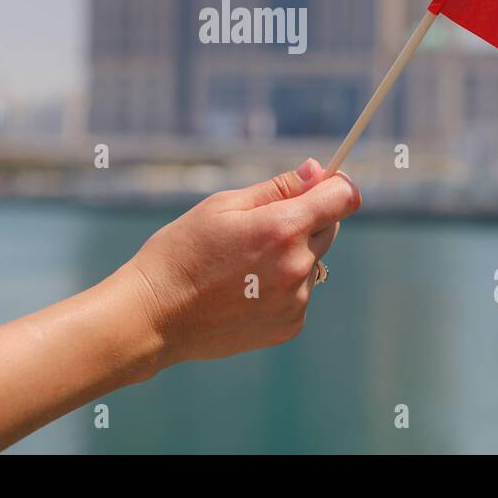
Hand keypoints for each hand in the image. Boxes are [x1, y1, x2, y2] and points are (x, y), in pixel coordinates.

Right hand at [124, 158, 360, 367]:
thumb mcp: (223, 206)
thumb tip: (317, 170)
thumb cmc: (182, 251)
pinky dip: (282, 287)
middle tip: (259, 226)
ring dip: (292, 256)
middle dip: (306, 220)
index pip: (342, 199)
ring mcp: (296, 301)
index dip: (336, 186)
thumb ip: (278, 188)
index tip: (322, 185)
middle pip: (329, 229)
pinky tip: (244, 290)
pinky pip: (299, 294)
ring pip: (312, 263)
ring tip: (243, 265)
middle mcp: (297, 266)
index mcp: (282, 229)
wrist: (154, 316)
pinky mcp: (289, 327)